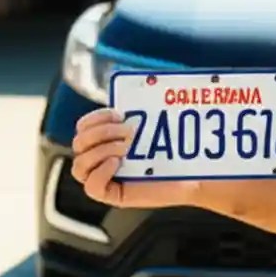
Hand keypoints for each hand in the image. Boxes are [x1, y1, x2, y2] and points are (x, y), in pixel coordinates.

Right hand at [70, 108, 196, 208]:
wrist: (196, 175)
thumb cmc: (179, 149)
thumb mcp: (157, 125)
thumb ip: (144, 108)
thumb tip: (144, 81)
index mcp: (108, 139)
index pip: (83, 127)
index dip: (95, 118)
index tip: (121, 113)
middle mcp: (102, 158)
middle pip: (78, 144)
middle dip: (101, 132)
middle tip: (130, 131)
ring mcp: (107, 177)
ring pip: (79, 165)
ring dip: (100, 151)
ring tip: (127, 147)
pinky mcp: (114, 195)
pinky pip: (91, 187)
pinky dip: (99, 173)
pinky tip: (116, 163)